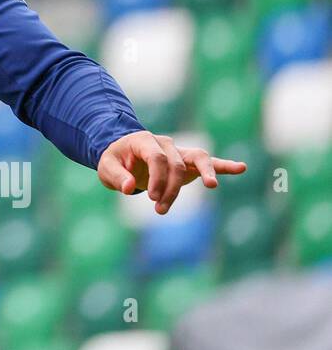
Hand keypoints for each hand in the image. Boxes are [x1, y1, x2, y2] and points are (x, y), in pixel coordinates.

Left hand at [98, 131, 246, 213]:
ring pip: (198, 159)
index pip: (157, 158)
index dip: (158, 178)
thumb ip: (117, 176)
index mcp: (144, 141)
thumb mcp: (107, 167)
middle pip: (176, 164)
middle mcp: (165, 143)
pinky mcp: (189, 162)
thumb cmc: (116, 161)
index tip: (153, 198)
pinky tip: (241, 168)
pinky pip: (209, 161)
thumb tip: (130, 186)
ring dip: (202, 176)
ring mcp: (179, 151)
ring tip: (211, 186)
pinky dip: (224, 165)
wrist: (124, 155)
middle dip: (171, 188)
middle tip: (159, 209)